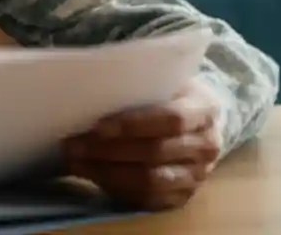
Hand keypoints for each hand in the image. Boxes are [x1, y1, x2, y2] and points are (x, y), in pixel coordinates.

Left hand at [63, 76, 223, 210]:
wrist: (200, 122)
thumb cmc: (172, 95)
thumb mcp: (164, 80)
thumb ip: (139, 85)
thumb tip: (88, 89)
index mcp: (205, 109)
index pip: (171, 119)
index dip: (133, 124)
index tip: (98, 126)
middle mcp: (207, 146)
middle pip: (155, 152)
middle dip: (108, 151)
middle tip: (73, 145)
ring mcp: (198, 175)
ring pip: (150, 181)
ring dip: (107, 172)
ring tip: (76, 162)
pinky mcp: (184, 196)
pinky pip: (148, 200)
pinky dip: (117, 189)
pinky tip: (93, 176)